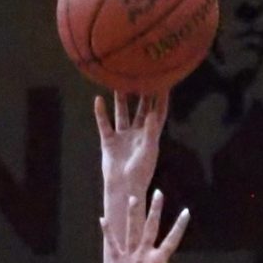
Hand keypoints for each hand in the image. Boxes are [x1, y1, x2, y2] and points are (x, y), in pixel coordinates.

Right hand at [96, 91, 166, 229]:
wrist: (123, 188)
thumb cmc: (140, 173)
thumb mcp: (147, 151)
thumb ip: (149, 132)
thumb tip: (151, 113)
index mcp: (151, 135)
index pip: (158, 112)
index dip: (161, 97)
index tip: (164, 80)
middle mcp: (137, 133)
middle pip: (140, 109)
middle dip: (142, 93)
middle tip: (141, 74)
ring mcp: (123, 136)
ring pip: (122, 113)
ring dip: (120, 100)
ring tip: (118, 83)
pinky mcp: (109, 141)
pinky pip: (105, 124)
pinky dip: (101, 113)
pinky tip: (98, 100)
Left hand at [101, 189, 205, 262]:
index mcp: (158, 261)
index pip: (173, 239)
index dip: (180, 225)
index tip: (186, 211)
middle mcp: (144, 255)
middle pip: (151, 227)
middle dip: (156, 209)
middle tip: (158, 193)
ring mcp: (129, 257)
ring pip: (131, 230)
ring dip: (132, 213)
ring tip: (132, 197)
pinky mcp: (117, 262)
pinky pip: (111, 243)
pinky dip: (107, 231)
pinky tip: (103, 218)